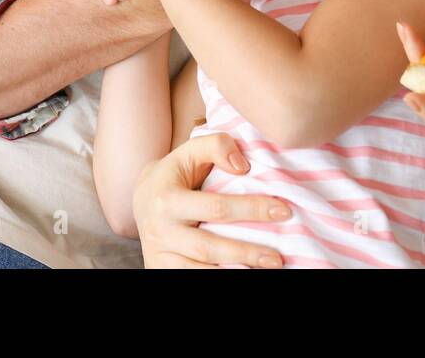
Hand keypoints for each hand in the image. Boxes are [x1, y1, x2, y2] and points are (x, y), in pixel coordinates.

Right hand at [132, 133, 290, 267]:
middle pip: (208, 247)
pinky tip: (241, 273)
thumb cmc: (175, 174)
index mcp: (168, 199)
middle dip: (245, 253)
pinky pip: (191, 279)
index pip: (216, 207)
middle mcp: (160, 229)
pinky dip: (217, 277)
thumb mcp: (189, 152)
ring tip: (264, 269)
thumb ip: (215, 146)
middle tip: (276, 258)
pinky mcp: (161, 269)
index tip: (283, 211)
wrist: (141, 199)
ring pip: (199, 272)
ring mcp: (159, 254)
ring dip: (234, 272)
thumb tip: (243, 166)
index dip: (252, 209)